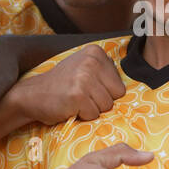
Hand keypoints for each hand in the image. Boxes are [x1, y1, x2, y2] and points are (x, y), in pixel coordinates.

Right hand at [8, 45, 125, 124]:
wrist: (31, 95)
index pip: (120, 85)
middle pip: (116, 96)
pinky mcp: (77, 95)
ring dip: (91, 110)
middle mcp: (91, 61)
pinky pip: (93, 115)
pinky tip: (69, 107)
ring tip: (75, 101)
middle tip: (80, 96)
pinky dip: (82, 116)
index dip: (104, 93)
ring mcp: (84, 77)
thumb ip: (106, 73)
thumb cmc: (62, 86)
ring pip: (106, 107)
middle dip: (100, 102)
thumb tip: (136, 86)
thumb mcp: (85, 68)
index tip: (86, 88)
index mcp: (96, 52)